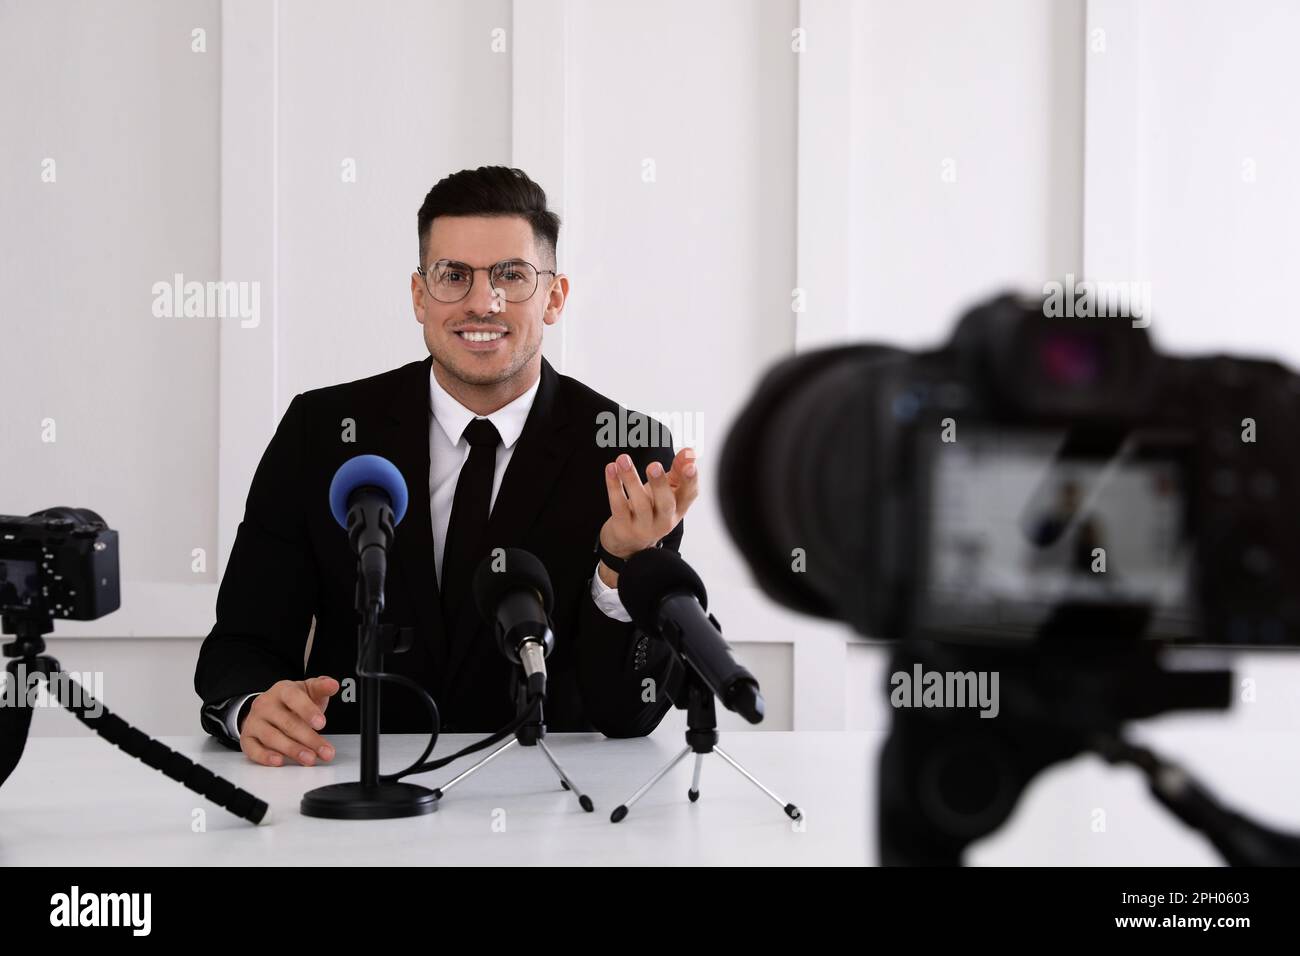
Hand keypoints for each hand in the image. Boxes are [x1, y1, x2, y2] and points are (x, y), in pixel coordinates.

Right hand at [240, 676, 339, 766]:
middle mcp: (265, 704)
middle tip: (324, 751)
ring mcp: (255, 721)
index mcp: (282, 690)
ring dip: (292, 750)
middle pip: (287, 723)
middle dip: (309, 739)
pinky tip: (279, 761)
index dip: (308, 711)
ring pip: (272, 738)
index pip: (294, 698)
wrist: (269, 706)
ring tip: (309, 759)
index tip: (321, 723)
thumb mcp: (309, 689)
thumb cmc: (293, 700)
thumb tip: (333, 685)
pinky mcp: (247, 738)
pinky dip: (265, 756)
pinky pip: (253, 749)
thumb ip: (322, 687)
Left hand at [598, 448, 699, 584]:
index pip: (689, 495)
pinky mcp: (623, 528)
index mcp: (678, 509)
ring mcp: (643, 527)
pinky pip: (618, 506)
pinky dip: (614, 486)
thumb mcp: (667, 492)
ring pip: (640, 504)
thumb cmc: (650, 511)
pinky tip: (611, 469)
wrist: (627, 544)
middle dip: (660, 484)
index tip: (690, 465)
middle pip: (666, 504)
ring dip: (631, 479)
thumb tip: (689, 451)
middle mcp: (664, 521)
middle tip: (654, 466)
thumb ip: (678, 471)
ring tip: (623, 460)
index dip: (691, 480)